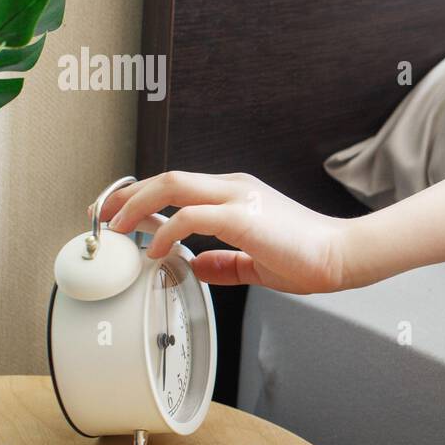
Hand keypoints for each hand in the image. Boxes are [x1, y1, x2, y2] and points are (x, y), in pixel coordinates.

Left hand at [100, 171, 346, 293]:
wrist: (343, 255)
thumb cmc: (310, 258)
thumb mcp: (257, 262)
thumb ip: (227, 263)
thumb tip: (198, 267)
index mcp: (238, 195)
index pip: (178, 185)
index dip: (142, 198)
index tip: (118, 216)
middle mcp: (235, 188)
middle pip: (166, 177)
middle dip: (126, 196)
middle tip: (102, 218)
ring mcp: (239, 198)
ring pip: (172, 185)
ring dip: (136, 206)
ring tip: (117, 230)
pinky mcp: (245, 216)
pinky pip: (191, 216)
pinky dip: (166, 232)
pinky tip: (157, 251)